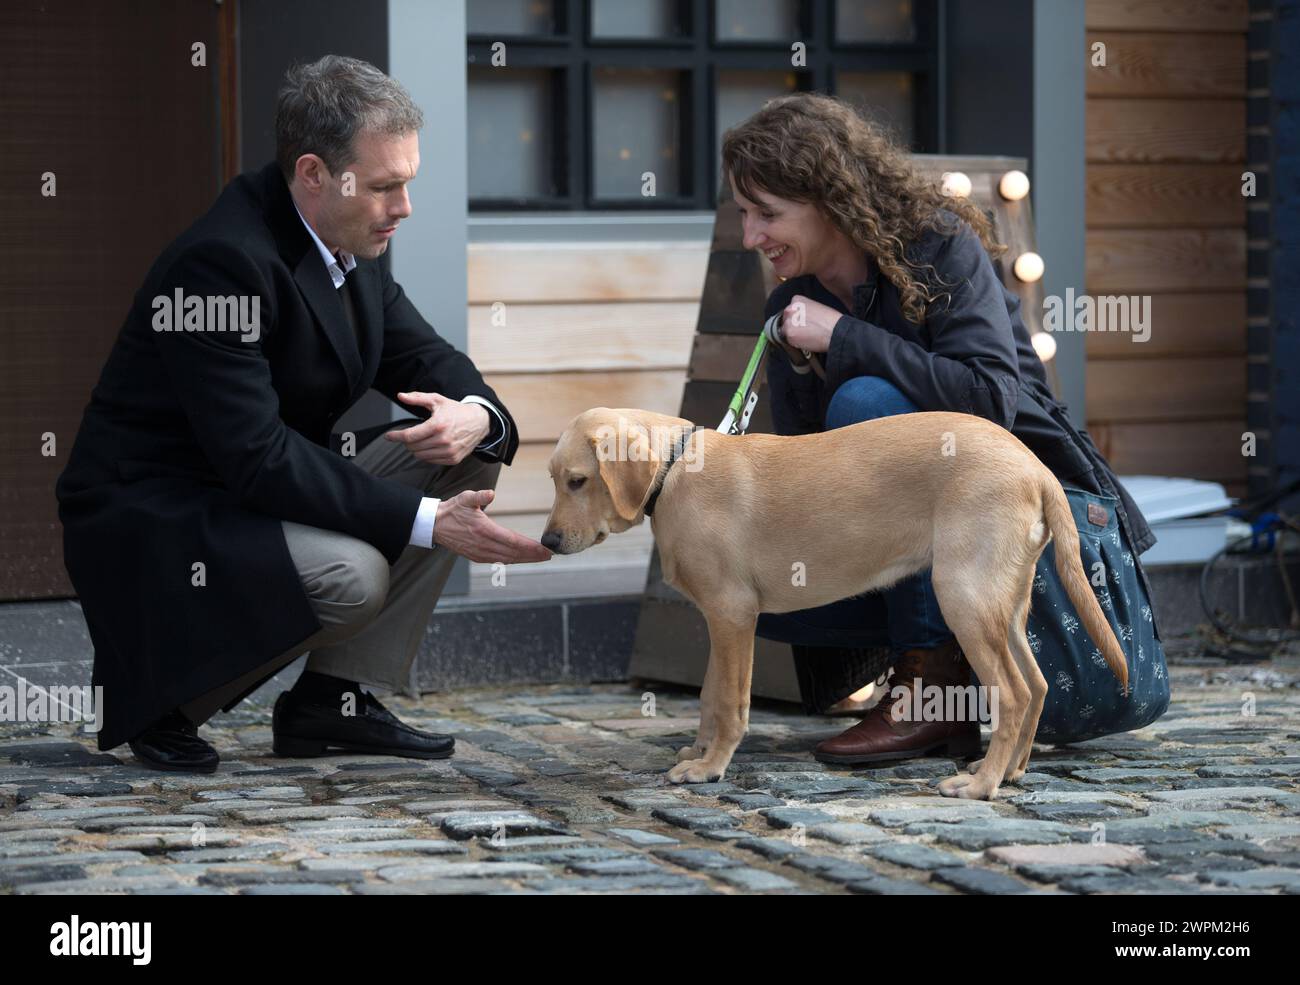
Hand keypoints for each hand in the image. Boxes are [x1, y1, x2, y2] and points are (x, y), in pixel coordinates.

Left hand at [385, 392, 490, 464]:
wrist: (479, 422)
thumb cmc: (456, 410)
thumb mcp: (437, 400)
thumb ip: (417, 398)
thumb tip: (401, 396)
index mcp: (437, 425)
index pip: (409, 436)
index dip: (395, 436)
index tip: (388, 436)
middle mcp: (443, 440)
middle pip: (413, 447)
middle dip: (408, 440)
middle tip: (413, 433)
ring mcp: (449, 451)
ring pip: (420, 456)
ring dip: (417, 448)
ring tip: (423, 439)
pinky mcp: (453, 459)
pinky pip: (430, 461)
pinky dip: (427, 454)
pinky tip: (432, 445)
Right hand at [433, 489, 551, 563]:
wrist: (433, 525)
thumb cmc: (452, 510)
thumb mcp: (464, 498)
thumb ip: (479, 496)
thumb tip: (491, 493)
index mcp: (484, 531)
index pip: (513, 542)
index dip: (530, 547)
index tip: (544, 549)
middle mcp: (483, 545)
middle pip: (514, 554)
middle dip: (533, 555)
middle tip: (549, 555)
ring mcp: (480, 553)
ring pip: (508, 559)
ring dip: (524, 559)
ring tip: (539, 558)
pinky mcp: (476, 557)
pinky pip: (499, 561)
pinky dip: (512, 560)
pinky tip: (521, 558)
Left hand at [780, 294, 842, 353]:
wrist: (836, 331)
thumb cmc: (831, 320)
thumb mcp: (816, 307)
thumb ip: (805, 310)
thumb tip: (800, 318)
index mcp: (797, 300)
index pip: (790, 310)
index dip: (796, 318)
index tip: (801, 322)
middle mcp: (790, 309)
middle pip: (785, 319)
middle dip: (793, 325)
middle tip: (803, 331)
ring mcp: (788, 322)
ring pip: (785, 330)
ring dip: (793, 334)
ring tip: (805, 337)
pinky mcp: (790, 334)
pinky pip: (788, 340)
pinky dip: (795, 342)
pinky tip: (805, 341)